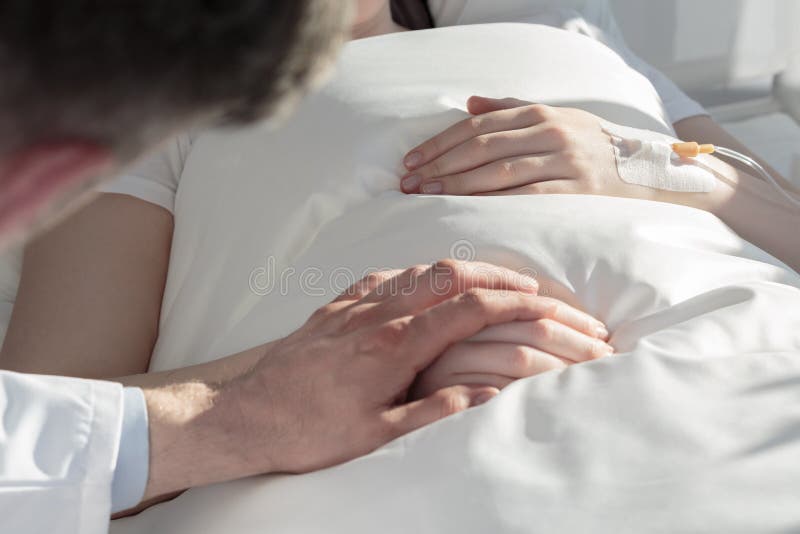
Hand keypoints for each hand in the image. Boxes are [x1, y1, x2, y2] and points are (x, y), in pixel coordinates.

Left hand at [220, 260, 597, 474]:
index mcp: (395, 346)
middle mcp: (377, 315)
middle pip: (449, 276)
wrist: (248, 415)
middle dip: (495, 276)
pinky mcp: (334, 307)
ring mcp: (354, 306)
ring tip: (486, 282)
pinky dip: (416, 274)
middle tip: (527, 286)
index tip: (543, 304)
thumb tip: (486, 392)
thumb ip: (435, 410)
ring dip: (459, 271)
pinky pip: (384, 276)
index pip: (469, 310)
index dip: (514, 303)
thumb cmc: (311, 431)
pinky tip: (422, 283)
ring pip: (419, 271)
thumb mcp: (378, 434)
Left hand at [400, 96, 656, 199]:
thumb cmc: (594, 149)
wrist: (651, 174)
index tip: (411, 161)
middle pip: (480, 147)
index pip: (477, 126)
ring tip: (425, 195)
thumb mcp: (558, 119)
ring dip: (455, 184)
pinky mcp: (575, 192)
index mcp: (541, 114)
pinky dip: (491, 202)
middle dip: (438, 165)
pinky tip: (465, 210)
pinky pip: (524, 197)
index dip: (439, 143)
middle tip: (407, 183)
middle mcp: (550, 133)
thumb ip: (512, 111)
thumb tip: (469, 104)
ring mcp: (564, 162)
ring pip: (497, 171)